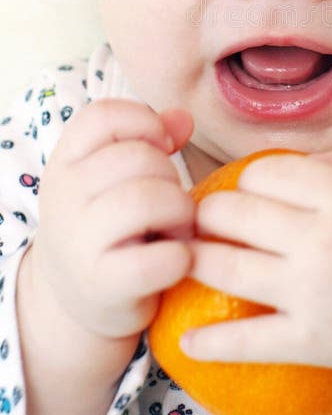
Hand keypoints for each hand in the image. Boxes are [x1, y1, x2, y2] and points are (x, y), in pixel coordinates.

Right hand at [31, 99, 195, 339]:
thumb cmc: (111, 224)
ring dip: (181, 212)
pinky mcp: (103, 285)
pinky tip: (177, 260)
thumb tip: (184, 118)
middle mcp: (64, 196)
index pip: (102, 115)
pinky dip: (181, 257)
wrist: (80, 299)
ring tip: (179, 229)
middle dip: (173, 176)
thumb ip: (152, 140)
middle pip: (138, 157)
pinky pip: (159, 258)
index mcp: (66, 161)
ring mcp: (79, 242)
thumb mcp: (117, 177)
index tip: (163, 146)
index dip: (145, 121)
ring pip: (148, 199)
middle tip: (175, 203)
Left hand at [184, 146, 331, 379]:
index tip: (249, 190)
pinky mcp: (308, 340)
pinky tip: (187, 340)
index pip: (264, 173)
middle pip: (236, 214)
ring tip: (188, 256)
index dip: (248, 178)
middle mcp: (321, 241)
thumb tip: (293, 163)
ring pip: (227, 268)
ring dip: (196, 259)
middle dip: (210, 211)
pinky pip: (248, 341)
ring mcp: (311, 293)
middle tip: (205, 217)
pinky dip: (211, 343)